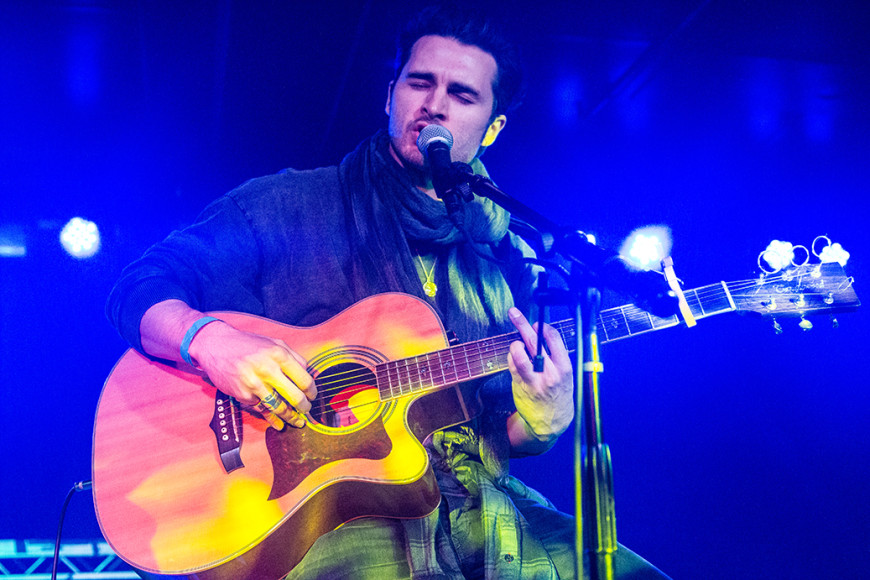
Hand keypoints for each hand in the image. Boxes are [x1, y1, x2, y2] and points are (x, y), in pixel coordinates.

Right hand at [188, 321, 315, 428]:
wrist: (216, 346)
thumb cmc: (248, 344)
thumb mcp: (274, 343)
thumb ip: (294, 357)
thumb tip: (310, 375)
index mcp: (279, 354)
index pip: (304, 379)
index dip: (312, 392)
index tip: (313, 396)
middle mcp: (267, 369)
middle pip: (295, 396)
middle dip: (304, 407)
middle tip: (306, 410)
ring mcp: (253, 383)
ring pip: (278, 407)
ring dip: (290, 417)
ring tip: (297, 421)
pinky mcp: (242, 394)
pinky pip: (261, 409)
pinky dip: (271, 417)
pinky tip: (278, 423)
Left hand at [507, 307, 573, 442]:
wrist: (551, 422)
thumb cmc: (558, 394)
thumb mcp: (565, 375)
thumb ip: (555, 356)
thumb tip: (541, 333)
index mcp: (564, 367)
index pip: (554, 339)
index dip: (543, 327)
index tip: (536, 322)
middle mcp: (549, 373)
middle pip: (534, 342)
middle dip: (522, 324)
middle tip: (513, 312)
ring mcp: (533, 380)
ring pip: (519, 354)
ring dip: (515, 344)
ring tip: (517, 344)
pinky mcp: (520, 386)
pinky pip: (511, 365)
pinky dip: (511, 357)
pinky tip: (515, 358)